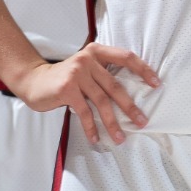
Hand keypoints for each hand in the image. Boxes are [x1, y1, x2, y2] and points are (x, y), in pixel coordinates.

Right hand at [13, 42, 160, 144]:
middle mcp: (88, 59)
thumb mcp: (85, 68)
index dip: (143, 70)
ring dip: (112, 123)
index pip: (125, 57)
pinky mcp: (67, 89)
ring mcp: (77, 74)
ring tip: (120, 138)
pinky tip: (96, 138)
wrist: (34, 80)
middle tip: (142, 121)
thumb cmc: (64, 78)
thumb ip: (102, 74)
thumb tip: (129, 96)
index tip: (156, 84)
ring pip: (101, 102)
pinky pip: (84, 112)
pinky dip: (91, 127)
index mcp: (96, 52)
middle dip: (130, 107)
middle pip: (115, 86)